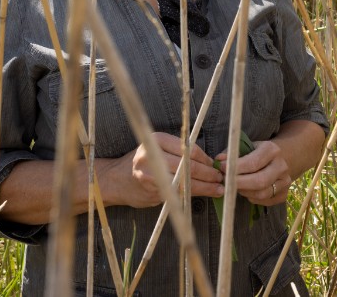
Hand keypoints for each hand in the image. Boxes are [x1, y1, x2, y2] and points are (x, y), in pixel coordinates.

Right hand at [104, 132, 224, 208]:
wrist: (116, 180)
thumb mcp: (157, 147)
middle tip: (220, 178)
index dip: (205, 159)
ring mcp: (151, 176)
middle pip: (189, 167)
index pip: (188, 150)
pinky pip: (178, 194)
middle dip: (208, 174)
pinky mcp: (152, 192)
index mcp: (156, 140)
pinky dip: (193, 195)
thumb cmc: (142, 161)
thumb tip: (208, 160)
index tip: (215, 164)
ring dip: (205, 187)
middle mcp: (152, 156)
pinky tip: (203, 194)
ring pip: (185, 183)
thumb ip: (178, 150)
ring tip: (217, 189)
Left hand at [214, 138, 290, 205]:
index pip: (253, 163)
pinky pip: (264, 201)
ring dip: (244, 192)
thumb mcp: (245, 147)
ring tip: (234, 186)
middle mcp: (281, 166)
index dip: (236, 168)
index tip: (222, 168)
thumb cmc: (256, 153)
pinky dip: (252, 198)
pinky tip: (245, 191)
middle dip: (239, 184)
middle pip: (259, 181)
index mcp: (272, 150)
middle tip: (225, 182)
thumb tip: (218, 161)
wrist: (277, 159)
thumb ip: (231, 153)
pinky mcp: (283, 194)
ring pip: (262, 194)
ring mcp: (285, 182)